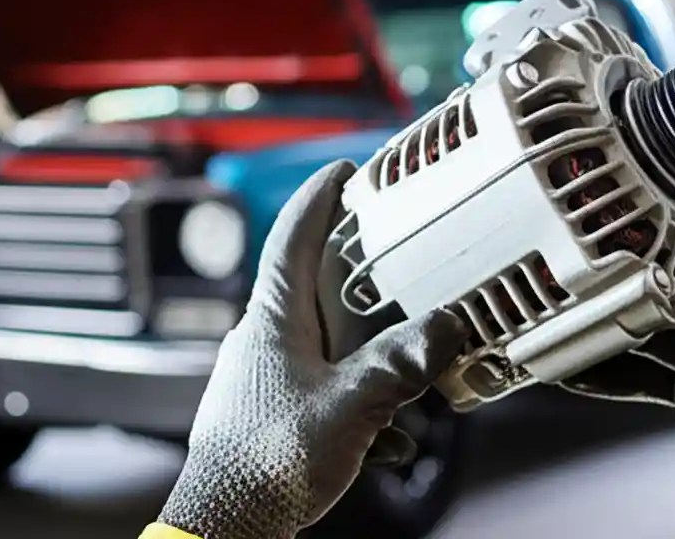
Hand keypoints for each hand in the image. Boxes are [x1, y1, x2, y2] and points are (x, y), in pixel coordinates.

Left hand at [157, 161, 468, 538]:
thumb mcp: (352, 405)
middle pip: (315, 286)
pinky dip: (359, 401)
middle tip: (399, 263)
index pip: (295, 236)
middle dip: (362, 278)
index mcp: (273, 318)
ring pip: (325, 342)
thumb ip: (402, 363)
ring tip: (409, 367)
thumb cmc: (269, 461)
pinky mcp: (271, 411)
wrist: (226, 524)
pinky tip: (387, 436)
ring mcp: (264, 375)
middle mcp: (263, 338)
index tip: (345, 171)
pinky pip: (323, 387)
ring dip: (368, 353)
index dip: (320, 197)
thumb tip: (448, 327)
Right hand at [561, 220, 674, 538]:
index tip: (648, 199)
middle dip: (636, 276)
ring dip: (619, 333)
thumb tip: (613, 313)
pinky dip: (619, 374)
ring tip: (573, 323)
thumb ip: (663, 328)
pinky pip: (650, 372)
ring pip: (657, 330)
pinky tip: (579, 374)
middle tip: (590, 260)